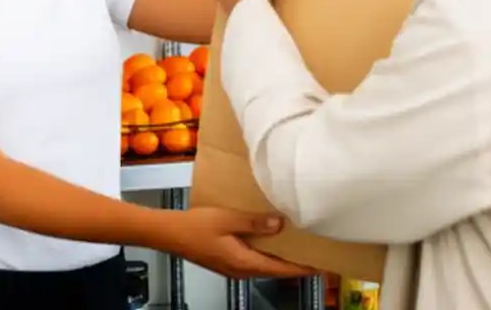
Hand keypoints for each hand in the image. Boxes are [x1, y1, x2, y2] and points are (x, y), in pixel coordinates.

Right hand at [164, 207, 315, 278]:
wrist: (168, 233)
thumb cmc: (196, 226)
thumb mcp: (228, 219)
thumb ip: (255, 222)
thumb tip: (280, 225)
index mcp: (244, 263)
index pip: (281, 270)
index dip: (303, 268)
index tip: (322, 265)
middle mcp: (241, 270)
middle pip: (275, 270)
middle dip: (296, 263)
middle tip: (315, 252)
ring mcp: (233, 267)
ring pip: (264, 265)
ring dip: (281, 257)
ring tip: (298, 245)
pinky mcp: (226, 261)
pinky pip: (254, 259)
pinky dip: (267, 253)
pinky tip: (271, 239)